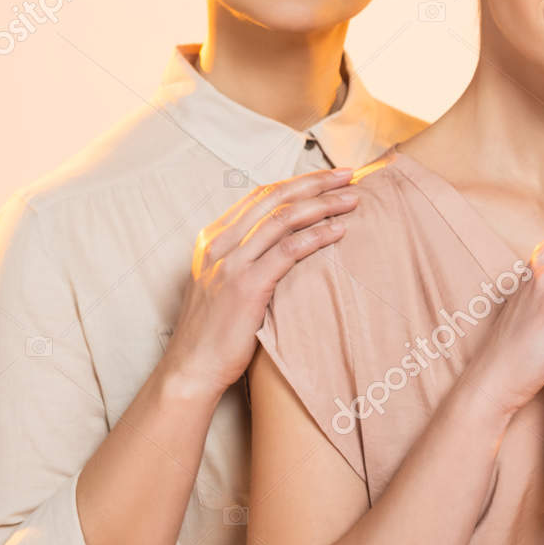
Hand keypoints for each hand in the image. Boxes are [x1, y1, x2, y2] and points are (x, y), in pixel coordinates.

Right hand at [161, 168, 361, 397]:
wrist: (191, 369)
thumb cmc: (215, 331)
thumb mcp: (224, 283)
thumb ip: (247, 257)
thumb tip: (286, 241)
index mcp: (213, 239)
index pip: (261, 196)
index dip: (298, 182)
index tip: (329, 177)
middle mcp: (220, 244)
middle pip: (274, 198)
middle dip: (315, 182)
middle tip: (349, 175)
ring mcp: (231, 264)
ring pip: (283, 219)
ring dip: (323, 204)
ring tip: (352, 199)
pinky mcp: (245, 286)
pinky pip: (288, 251)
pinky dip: (317, 236)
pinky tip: (339, 231)